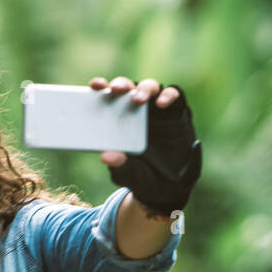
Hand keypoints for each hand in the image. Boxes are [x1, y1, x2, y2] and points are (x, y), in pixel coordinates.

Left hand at [89, 75, 201, 216]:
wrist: (169, 187)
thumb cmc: (143, 176)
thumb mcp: (130, 174)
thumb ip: (120, 166)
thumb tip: (106, 156)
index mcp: (119, 120)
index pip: (108, 98)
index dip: (102, 87)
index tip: (94, 86)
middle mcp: (138, 110)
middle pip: (129, 88)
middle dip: (121, 85)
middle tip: (115, 90)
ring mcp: (158, 109)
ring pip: (150, 87)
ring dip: (144, 89)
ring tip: (139, 99)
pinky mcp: (176, 112)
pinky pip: (174, 96)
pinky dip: (168, 96)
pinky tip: (162, 103)